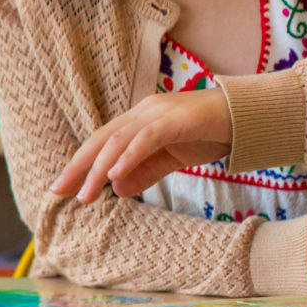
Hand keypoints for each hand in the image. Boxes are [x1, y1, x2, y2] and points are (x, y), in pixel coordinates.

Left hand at [53, 89, 233, 202]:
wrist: (249, 118)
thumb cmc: (210, 134)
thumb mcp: (172, 159)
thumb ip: (145, 172)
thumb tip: (117, 190)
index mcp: (139, 120)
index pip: (101, 142)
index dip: (80, 164)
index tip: (62, 188)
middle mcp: (143, 112)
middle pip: (102, 139)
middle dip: (78, 166)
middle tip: (58, 191)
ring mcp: (159, 113)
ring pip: (119, 141)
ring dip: (99, 169)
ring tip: (85, 194)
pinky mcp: (177, 119)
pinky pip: (147, 139)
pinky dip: (128, 156)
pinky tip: (114, 174)